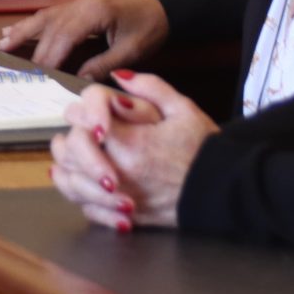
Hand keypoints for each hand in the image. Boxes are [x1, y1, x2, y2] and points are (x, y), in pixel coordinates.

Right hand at [0, 0, 166, 80]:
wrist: (164, 9)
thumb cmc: (150, 29)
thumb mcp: (131, 51)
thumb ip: (103, 65)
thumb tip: (79, 81)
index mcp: (95, 12)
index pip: (64, 37)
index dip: (50, 57)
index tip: (39, 76)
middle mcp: (81, 3)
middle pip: (51, 29)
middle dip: (35, 52)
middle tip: (18, 71)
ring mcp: (78, 2)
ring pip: (44, 18)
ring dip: (23, 31)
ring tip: (3, 44)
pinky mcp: (78, 5)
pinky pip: (51, 15)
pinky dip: (32, 24)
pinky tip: (15, 30)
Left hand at [48, 72, 215, 229]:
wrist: (225, 191)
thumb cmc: (204, 149)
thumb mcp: (183, 108)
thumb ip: (149, 87)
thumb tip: (118, 77)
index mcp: (129, 142)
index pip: (83, 121)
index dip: (83, 112)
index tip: (91, 112)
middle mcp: (118, 172)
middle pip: (70, 152)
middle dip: (70, 138)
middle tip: (79, 132)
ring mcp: (118, 197)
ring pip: (71, 182)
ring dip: (67, 166)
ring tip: (72, 156)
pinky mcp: (124, 216)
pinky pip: (86, 207)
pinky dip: (78, 195)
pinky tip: (78, 183)